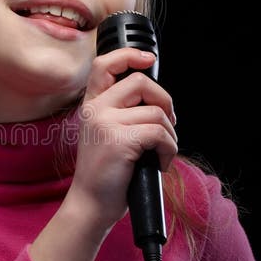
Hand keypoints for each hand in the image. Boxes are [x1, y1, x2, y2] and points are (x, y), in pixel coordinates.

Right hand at [69, 46, 176, 230]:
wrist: (91, 205)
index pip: (104, 64)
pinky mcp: (119, 140)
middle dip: (164, 101)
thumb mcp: (106, 135)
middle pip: (140, 83)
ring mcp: (105, 123)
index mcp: (90, 106)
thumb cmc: (106, 174)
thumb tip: (157, 101)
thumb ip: (122, 113)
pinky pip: (160, 134)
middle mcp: (95, 109)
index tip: (148, 59)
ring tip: (160, 153)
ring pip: (156, 112)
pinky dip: (169, 150)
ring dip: (169, 135)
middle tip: (168, 123)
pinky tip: (159, 163)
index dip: (129, 55)